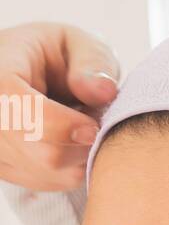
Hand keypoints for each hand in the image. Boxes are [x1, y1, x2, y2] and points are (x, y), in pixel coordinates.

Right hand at [0, 22, 118, 191]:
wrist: (29, 74)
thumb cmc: (54, 55)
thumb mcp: (76, 43)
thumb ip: (93, 62)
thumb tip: (103, 91)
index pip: (20, 112)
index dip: (62, 126)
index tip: (94, 125)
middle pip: (43, 154)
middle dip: (83, 140)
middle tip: (93, 114)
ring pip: (53, 172)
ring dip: (82, 151)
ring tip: (79, 122)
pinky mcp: (8, 171)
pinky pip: (54, 181)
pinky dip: (74, 164)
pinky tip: (69, 140)